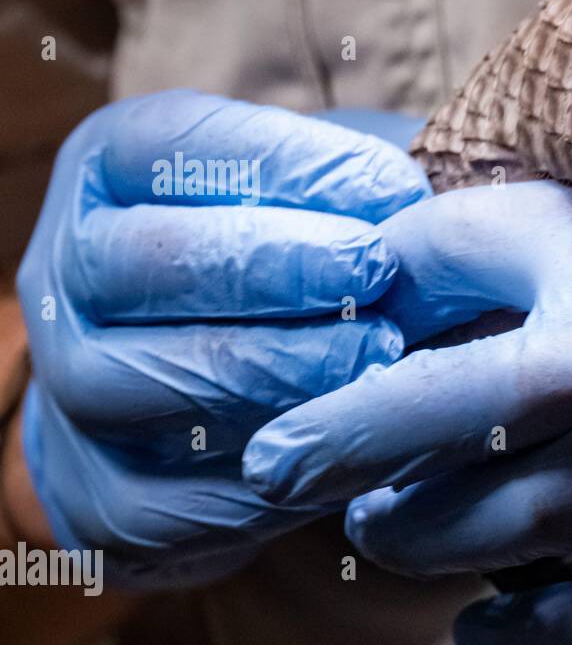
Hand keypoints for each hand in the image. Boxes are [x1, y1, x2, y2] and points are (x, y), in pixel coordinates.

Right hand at [18, 90, 430, 586]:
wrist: (215, 394)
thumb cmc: (297, 265)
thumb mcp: (324, 192)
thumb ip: (366, 181)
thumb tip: (436, 197)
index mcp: (108, 173)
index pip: (173, 147)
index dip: (288, 163)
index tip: (396, 187)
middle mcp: (63, 275)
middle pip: (155, 262)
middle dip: (280, 267)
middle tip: (380, 277)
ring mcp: (68, 391)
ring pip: (160, 379)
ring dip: (282, 373)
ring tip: (381, 361)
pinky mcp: (98, 497)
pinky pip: (173, 496)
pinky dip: (269, 476)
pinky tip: (352, 451)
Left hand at [243, 174, 571, 644]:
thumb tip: (488, 282)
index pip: (431, 255)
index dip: (383, 288)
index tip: (364, 320)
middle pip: (412, 404)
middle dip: (332, 433)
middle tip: (292, 456)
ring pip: (464, 527)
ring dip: (412, 532)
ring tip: (397, 529)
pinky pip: (559, 636)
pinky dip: (509, 636)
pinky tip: (496, 622)